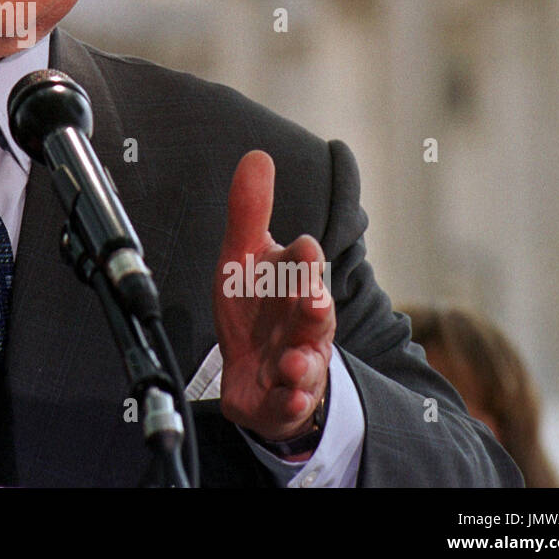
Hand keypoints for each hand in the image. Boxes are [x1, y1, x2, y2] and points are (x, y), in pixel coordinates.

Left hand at [213, 150, 333, 448]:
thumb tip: (257, 154)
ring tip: (293, 360)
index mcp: (295, 283)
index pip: (303, 265)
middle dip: (314, 307)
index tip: (303, 248)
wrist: (259, 371)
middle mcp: (304, 324)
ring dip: (302, 360)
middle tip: (310, 299)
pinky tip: (286, 395)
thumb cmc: (257, 308)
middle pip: (314, 314)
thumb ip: (249, 211)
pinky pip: (288, 403)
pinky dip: (288, 400)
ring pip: (306, 361)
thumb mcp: (243, 258)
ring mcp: (297, 363)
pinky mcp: (280, 399)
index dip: (302, 258)